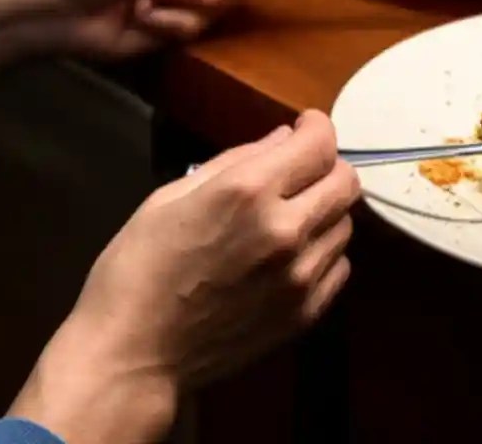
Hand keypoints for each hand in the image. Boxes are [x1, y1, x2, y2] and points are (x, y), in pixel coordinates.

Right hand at [9, 111, 359, 441]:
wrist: (135, 353)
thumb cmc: (137, 267)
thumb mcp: (171, 197)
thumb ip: (235, 161)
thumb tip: (282, 138)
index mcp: (247, 192)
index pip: (320, 144)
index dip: (317, 128)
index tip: (305, 129)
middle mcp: (286, 229)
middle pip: (346, 182)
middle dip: (327, 167)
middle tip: (300, 173)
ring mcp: (301, 276)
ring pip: (346, 224)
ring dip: (324, 212)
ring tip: (289, 219)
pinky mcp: (307, 313)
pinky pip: (339, 266)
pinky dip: (323, 253)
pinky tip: (290, 257)